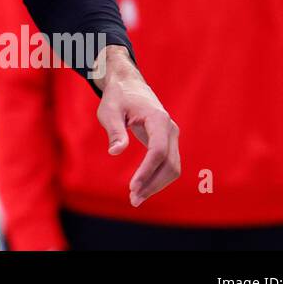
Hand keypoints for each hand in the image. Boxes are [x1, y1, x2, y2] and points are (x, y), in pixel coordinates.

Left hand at [94, 46, 181, 206]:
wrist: (129, 84)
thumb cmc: (118, 97)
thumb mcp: (109, 110)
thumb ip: (115, 130)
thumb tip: (116, 152)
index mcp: (158, 119)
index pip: (158, 151)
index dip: (147, 171)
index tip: (132, 186)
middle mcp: (170, 128)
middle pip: (170, 164)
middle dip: (153, 183)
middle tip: (133, 199)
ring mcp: (171, 136)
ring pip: (172, 167)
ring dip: (156, 185)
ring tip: (136, 198)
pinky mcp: (168, 142)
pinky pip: (168, 164)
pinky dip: (157, 178)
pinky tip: (143, 188)